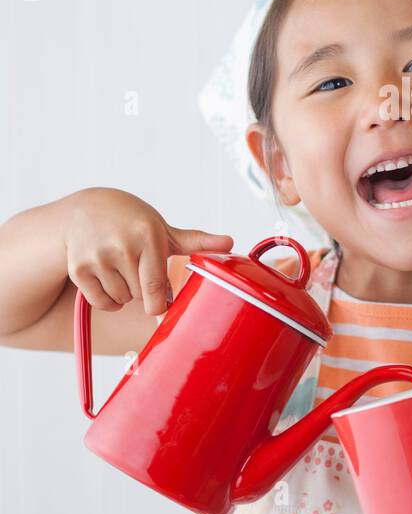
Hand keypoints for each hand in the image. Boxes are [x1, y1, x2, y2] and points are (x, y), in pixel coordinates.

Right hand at [63, 187, 233, 317]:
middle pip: (140, 296)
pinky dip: (108, 299)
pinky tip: (109, 278)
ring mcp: (98, 257)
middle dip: (143, 289)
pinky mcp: (79, 269)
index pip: (155, 287)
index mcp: (148, 236)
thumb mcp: (163, 229)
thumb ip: (197, 241)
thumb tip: (230, 243)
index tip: (161, 302)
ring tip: (122, 269)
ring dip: (125, 293)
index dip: (159, 303)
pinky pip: (102, 302)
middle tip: (139, 268)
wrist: (86, 211)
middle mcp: (122, 246)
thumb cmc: (132, 222)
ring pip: (121, 299)